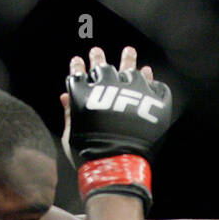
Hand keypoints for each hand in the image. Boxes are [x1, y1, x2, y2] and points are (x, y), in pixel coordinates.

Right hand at [61, 46, 171, 205]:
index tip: (78, 61)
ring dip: (128, 60)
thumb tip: (65, 96)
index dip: (77, 68)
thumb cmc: (88, 156)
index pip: (79, 75)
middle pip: (103, 67)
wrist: (115, 168)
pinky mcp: (151, 103)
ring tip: (129, 51)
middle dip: (98, 59)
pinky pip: (153, 86)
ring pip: (130, 70)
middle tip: (97, 51)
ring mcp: (132, 93)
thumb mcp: (71, 135)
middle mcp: (108, 88)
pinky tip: (148, 74)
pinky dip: (151, 80)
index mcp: (85, 94)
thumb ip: (70, 113)